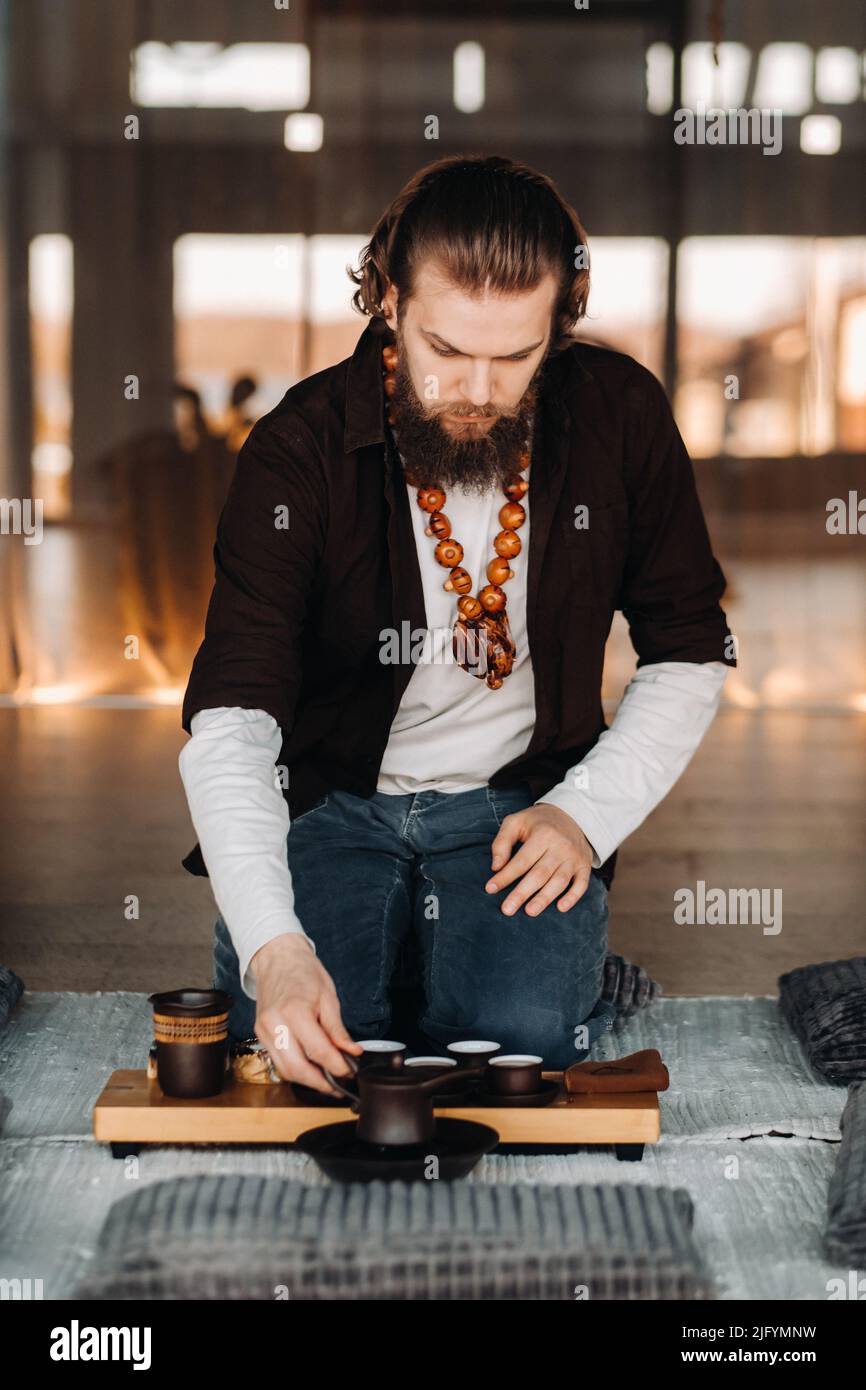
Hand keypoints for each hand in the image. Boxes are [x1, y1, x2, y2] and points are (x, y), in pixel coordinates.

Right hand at [250, 934, 362, 1095]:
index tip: (351, 1073)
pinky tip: (311, 1069)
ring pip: (285, 1070)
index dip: (337, 1067)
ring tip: (328, 1082)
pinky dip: (295, 1070)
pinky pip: (277, 1061)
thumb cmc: (304, 972)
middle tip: (340, 1087)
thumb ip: (337, 1029)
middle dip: (321, 1083)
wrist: (277, 958)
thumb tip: (352, 1052)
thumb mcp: (328, 997)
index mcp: (294, 1011)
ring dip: (308, 1081)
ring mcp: (264, 1031)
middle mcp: (275, 1024)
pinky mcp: (260, 1034)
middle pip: (298, 1068)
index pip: (318, 1051)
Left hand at [485, 804, 594, 917]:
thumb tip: (496, 867)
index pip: (522, 860)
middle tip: (507, 910)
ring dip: (545, 898)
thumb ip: (502, 842)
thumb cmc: (538, 822)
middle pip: (540, 874)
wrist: (572, 815)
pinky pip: (581, 884)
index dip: (506, 876)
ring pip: (559, 881)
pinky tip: (560, 908)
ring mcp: (574, 857)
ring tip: (529, 912)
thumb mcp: (516, 822)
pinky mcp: (584, 866)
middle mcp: (561, 846)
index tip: (490, 889)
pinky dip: (572, 897)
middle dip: (522, 893)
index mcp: (543, 834)